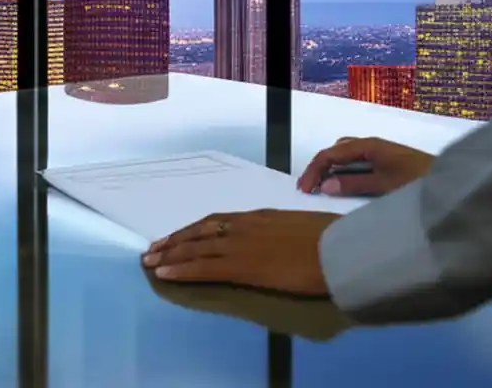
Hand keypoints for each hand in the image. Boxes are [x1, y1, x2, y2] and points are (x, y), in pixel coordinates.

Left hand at [141, 210, 339, 295]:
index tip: (176, 237)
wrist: (341, 249)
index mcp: (260, 217)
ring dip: (169, 254)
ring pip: (195, 248)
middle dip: (174, 241)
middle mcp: (244, 226)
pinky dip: (181, 270)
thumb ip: (284, 232)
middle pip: (199, 232)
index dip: (193, 230)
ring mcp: (241, 245)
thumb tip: (280, 241)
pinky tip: (164, 274)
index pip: (217, 221)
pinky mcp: (242, 266)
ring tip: (150, 261)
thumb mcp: (303, 228)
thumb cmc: (333, 240)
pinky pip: (203, 268)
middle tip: (152, 249)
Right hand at [296, 137, 434, 196]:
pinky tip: (343, 182)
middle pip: (335, 151)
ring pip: (344, 155)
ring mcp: (378, 151)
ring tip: (321, 186)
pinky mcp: (385, 160)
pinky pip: (355, 161)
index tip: (304, 190)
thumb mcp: (384, 185)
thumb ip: (354, 185)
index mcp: (367, 146)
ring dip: (330, 168)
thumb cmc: (417, 180)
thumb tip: (325, 186)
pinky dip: (343, 170)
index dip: (313, 171)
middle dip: (319, 168)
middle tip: (308, 188)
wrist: (450, 179)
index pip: (330, 154)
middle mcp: (370, 144)